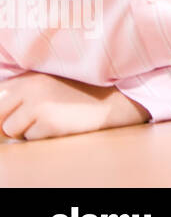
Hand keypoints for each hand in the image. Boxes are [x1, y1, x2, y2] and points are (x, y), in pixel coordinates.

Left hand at [0, 73, 148, 140]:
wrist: (114, 99)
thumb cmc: (81, 93)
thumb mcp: (50, 84)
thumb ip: (23, 94)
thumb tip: (1, 118)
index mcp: (29, 77)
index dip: (3, 111)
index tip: (12, 116)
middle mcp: (31, 88)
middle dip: (8, 124)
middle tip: (28, 124)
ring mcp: (40, 106)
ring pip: (11, 130)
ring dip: (26, 132)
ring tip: (48, 122)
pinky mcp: (51, 123)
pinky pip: (31, 139)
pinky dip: (42, 137)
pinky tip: (60, 126)